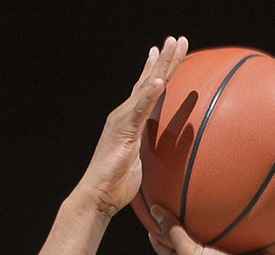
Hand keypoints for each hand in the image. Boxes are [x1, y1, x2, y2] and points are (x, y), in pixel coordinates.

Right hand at [76, 39, 187, 215]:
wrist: (97, 195)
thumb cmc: (116, 183)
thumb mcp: (140, 160)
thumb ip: (148, 147)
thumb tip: (161, 147)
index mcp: (129, 120)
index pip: (146, 89)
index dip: (157, 70)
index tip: (166, 52)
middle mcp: (124, 114)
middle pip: (148, 81)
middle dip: (164, 59)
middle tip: (177, 39)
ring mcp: (123, 121)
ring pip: (146, 88)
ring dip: (160, 66)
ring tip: (171, 46)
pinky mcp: (123, 132)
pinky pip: (140, 110)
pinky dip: (150, 95)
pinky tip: (160, 82)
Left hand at [147, 205, 274, 254]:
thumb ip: (175, 234)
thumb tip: (156, 212)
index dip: (160, 243)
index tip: (153, 228)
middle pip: (199, 253)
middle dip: (192, 238)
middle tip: (186, 216)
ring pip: (234, 250)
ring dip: (233, 237)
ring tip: (230, 215)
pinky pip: (270, 251)